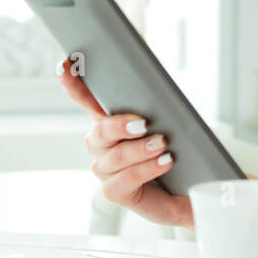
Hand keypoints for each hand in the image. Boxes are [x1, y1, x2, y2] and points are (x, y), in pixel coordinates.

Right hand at [57, 56, 192, 229]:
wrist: (190, 191)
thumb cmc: (178, 153)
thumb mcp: (171, 126)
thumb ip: (158, 110)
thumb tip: (159, 96)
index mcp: (110, 122)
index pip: (86, 100)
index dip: (73, 83)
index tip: (67, 65)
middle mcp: (101, 146)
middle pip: (100, 130)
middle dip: (120, 125)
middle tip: (144, 123)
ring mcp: (105, 170)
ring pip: (116, 156)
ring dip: (140, 149)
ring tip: (163, 144)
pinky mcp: (114, 192)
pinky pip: (126, 179)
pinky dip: (148, 168)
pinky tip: (165, 162)